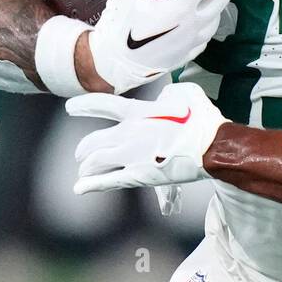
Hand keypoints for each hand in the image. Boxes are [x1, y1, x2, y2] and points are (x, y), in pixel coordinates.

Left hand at [67, 82, 226, 193]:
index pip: (102, 105)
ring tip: (85, 170)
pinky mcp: (139, 176)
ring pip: (96, 162)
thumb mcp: (185, 93)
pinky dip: (91, 185)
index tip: (70, 108)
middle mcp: (128, 134)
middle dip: (84, 149)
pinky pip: (108, 182)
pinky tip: (79, 188)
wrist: (212, 146)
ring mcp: (131, 157)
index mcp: (138, 112)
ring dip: (87, 166)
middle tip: (81, 153)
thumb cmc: (202, 119)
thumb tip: (164, 98)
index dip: (83, 106)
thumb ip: (168, 94)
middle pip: (93, 142)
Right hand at [87, 0, 230, 93]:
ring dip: (214, 4)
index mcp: (181, 6)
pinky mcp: (188, 55)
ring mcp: (193, 41)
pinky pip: (206, 36)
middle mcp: (193, 24)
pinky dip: (205, 24)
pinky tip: (193, 21)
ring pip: (218, 17)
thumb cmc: (120, 31)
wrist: (114, 67)